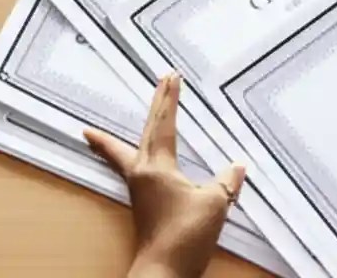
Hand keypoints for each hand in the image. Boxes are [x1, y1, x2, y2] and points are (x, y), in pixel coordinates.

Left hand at [84, 73, 245, 277]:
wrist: (164, 271)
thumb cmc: (184, 236)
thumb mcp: (214, 204)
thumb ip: (226, 181)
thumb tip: (237, 166)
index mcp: (157, 167)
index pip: (165, 124)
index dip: (170, 99)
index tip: (172, 77)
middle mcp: (143, 173)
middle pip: (147, 131)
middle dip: (156, 105)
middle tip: (159, 81)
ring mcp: (140, 190)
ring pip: (130, 152)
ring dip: (126, 135)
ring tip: (99, 130)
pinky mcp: (144, 204)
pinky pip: (134, 170)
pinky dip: (130, 157)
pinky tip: (141, 163)